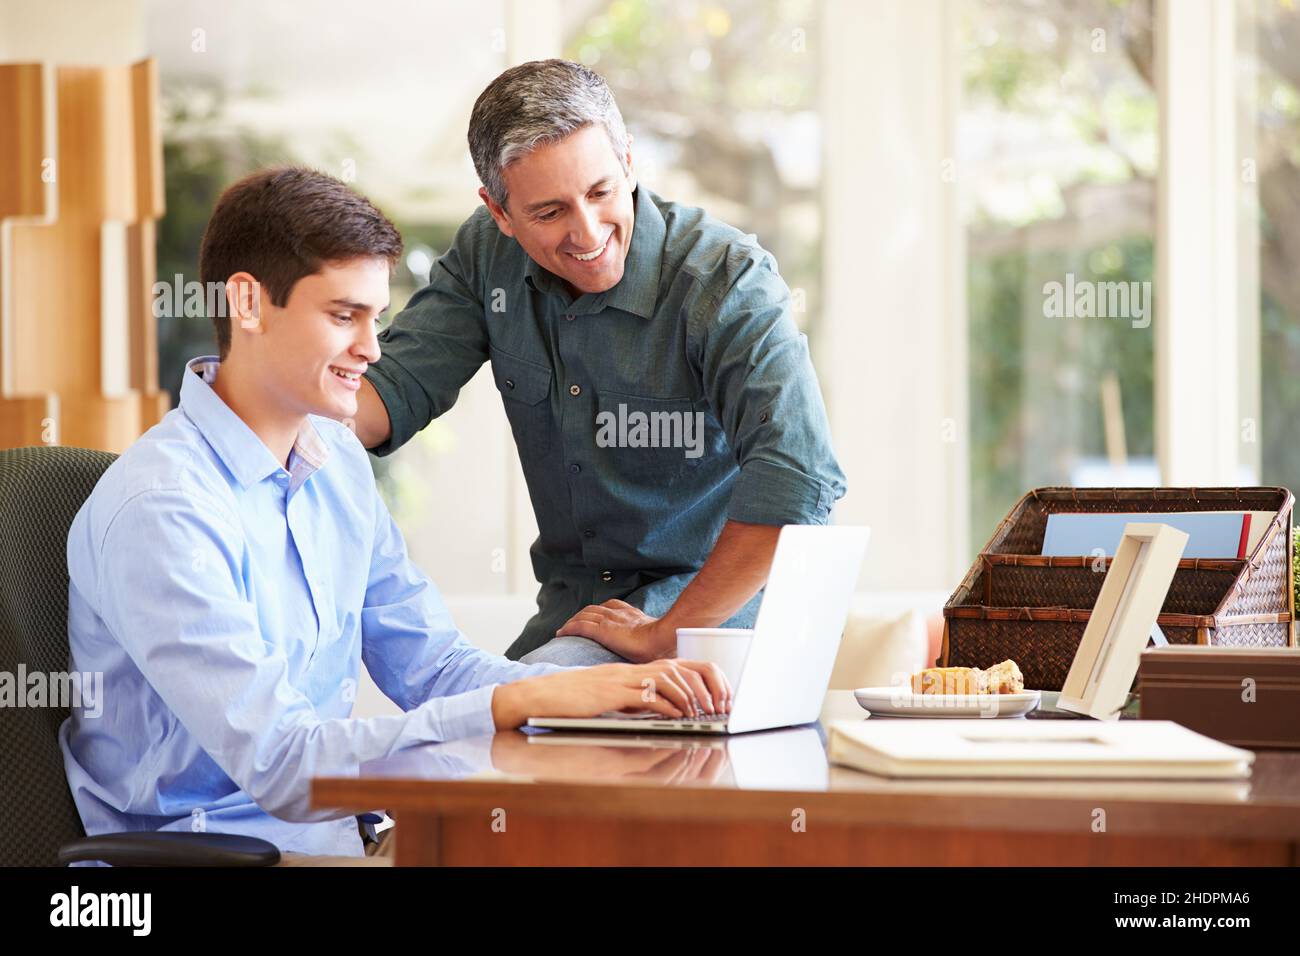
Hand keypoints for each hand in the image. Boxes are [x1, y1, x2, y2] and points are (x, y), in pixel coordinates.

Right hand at [491, 659, 732, 729]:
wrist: (541, 696)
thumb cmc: (570, 700)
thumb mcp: (607, 698)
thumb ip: (629, 699)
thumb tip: (651, 708)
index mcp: (628, 671)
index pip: (669, 666)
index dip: (693, 676)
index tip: (710, 693)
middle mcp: (627, 671)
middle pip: (674, 668)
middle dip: (698, 684)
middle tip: (713, 703)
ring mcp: (620, 679)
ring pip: (665, 679)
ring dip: (686, 696)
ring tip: (698, 712)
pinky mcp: (612, 692)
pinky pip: (647, 695)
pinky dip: (667, 706)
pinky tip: (677, 716)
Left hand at [555, 599, 673, 661]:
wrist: (662, 639)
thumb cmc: (665, 644)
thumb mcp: (658, 640)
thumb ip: (653, 644)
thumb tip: (656, 656)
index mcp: (632, 615)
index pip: (611, 606)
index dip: (600, 610)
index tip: (594, 616)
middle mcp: (619, 614)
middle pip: (594, 609)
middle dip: (582, 614)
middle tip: (573, 623)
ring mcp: (610, 620)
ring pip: (584, 615)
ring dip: (572, 620)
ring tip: (564, 629)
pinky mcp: (602, 630)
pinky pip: (579, 626)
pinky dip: (568, 628)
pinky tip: (560, 633)